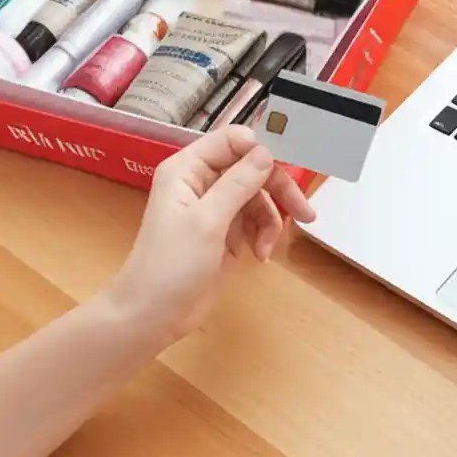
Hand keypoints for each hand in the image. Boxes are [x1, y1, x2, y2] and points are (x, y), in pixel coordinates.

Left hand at [105, 126, 315, 344]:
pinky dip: (264, 235)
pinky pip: (255, 220)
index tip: (292, 167)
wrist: (152, 316)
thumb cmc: (170, 265)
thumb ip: (238, 183)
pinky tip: (260, 255)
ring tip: (267, 248)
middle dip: (278, 189)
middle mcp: (201, 182)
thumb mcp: (207, 221)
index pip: (234, 141)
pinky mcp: (225, 232)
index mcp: (188, 169)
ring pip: (258, 196)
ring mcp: (214, 208)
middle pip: (252, 168)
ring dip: (271, 219)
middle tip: (304, 212)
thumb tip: (267, 151)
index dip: (263, 149)